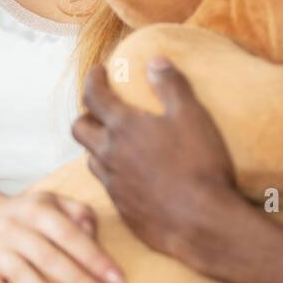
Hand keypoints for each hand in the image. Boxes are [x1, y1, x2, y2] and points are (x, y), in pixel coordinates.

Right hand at [0, 183, 124, 282]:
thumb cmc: (26, 214)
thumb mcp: (51, 202)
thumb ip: (78, 212)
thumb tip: (93, 232)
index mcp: (37, 210)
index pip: (70, 235)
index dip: (94, 257)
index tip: (117, 279)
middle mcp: (14, 228)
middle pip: (49, 256)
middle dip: (77, 280)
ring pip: (21, 273)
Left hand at [73, 58, 243, 270]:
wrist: (202, 222)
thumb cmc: (199, 164)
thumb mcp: (191, 115)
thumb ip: (171, 85)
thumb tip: (155, 61)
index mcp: (124, 127)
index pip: (93, 95)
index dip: (93, 79)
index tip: (99, 71)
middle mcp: (109, 154)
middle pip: (79, 128)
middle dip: (87, 113)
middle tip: (103, 109)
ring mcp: (113, 183)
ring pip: (91, 158)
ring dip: (98, 145)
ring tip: (117, 141)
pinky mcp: (121, 208)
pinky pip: (107, 183)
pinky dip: (112, 171)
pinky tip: (132, 173)